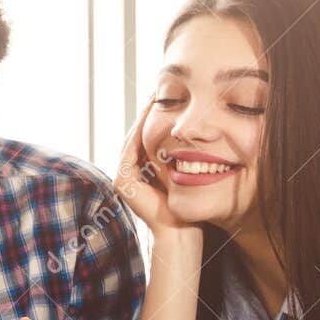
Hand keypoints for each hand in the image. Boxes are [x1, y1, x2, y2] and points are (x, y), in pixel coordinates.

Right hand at [114, 102, 195, 240]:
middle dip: (147, 112)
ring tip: (154, 96)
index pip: (147, 137)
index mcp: (143, 171)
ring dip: (142, 117)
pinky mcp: (122, 183)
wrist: (182, 231)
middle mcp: (129, 174)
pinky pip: (129, 150)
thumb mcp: (187, 171)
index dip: (157, 116)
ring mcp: (123, 178)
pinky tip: (150, 115)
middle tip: (159, 89)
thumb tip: (196, 127)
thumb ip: (182, 153)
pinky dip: (138, 132)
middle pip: (137, 135)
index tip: (169, 95)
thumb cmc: (191, 205)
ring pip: (132, 139)